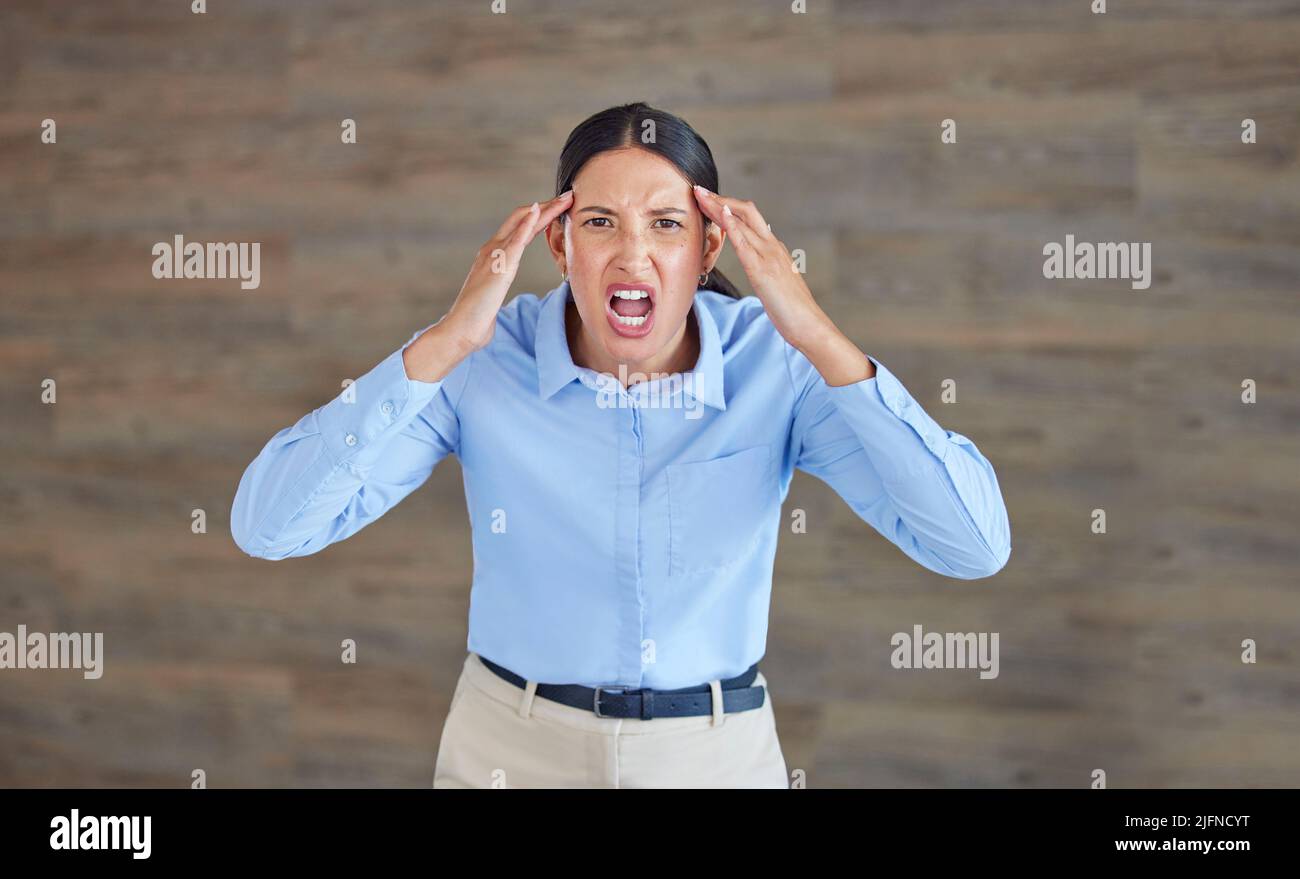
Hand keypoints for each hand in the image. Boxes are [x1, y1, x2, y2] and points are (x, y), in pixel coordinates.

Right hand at [443, 190, 573, 352]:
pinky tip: (538, 210)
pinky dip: (526, 224)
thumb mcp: (494, 291)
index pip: (521, 228)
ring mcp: (494, 255)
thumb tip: (502, 281)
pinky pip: (515, 240)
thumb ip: (499, 280)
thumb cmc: (478, 315)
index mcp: (494, 254)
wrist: (462, 328)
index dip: (541, 216)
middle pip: (523, 219)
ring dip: (545, 209)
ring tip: (564, 199)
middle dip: (547, 206)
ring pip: (522, 224)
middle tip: (569, 195)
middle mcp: (492, 249)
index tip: (560, 208)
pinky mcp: (499, 266)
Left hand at [691, 184, 874, 385]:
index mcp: (774, 248)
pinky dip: (732, 224)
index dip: (728, 206)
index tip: (708, 199)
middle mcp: (771, 246)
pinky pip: (744, 242)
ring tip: (699, 195)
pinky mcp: (762, 270)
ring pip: (742, 220)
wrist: (807, 323)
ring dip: (718, 205)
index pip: (749, 219)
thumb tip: (756, 259)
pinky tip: (719, 213)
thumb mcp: (776, 281)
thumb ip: (766, 266)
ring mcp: (767, 256)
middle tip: (698, 190)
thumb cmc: (791, 308)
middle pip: (745, 211)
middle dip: (720, 198)